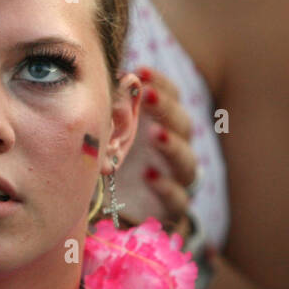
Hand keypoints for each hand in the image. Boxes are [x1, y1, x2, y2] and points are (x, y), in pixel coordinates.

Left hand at [111, 67, 197, 229]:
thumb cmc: (113, 167)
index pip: (172, 99)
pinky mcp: (172, 210)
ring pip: (188, 161)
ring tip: (155, 135)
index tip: (141, 70)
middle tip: (147, 95)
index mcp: (163, 126)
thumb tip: (100, 80)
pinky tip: (150, 178)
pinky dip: (167, 188)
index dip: (161, 84)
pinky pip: (179, 199)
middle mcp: (175, 151)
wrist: (121, 217)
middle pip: (184, 125)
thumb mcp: (106, 138)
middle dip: (167, 108)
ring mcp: (176, 180)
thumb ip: (109, 112)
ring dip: (173, 145)